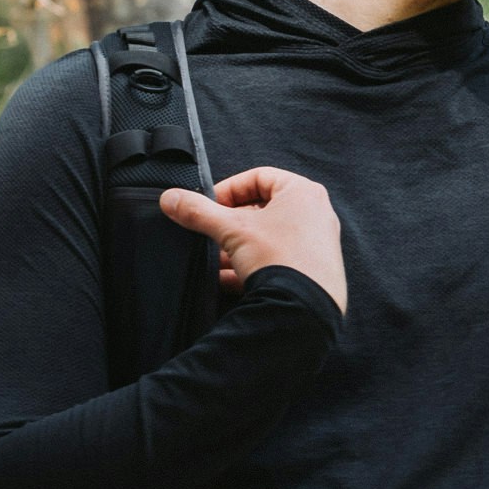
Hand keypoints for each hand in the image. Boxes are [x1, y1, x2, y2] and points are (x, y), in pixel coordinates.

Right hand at [159, 165, 346, 311]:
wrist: (304, 311)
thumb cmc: (278, 259)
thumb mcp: (231, 230)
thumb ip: (199, 212)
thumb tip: (171, 199)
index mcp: (302, 192)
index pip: (258, 177)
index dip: (229, 189)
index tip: (209, 205)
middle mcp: (316, 215)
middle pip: (263, 209)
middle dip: (232, 223)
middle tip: (212, 232)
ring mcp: (318, 244)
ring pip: (269, 238)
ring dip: (238, 247)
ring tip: (217, 259)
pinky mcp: (315, 272)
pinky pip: (279, 261)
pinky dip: (253, 266)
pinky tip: (229, 279)